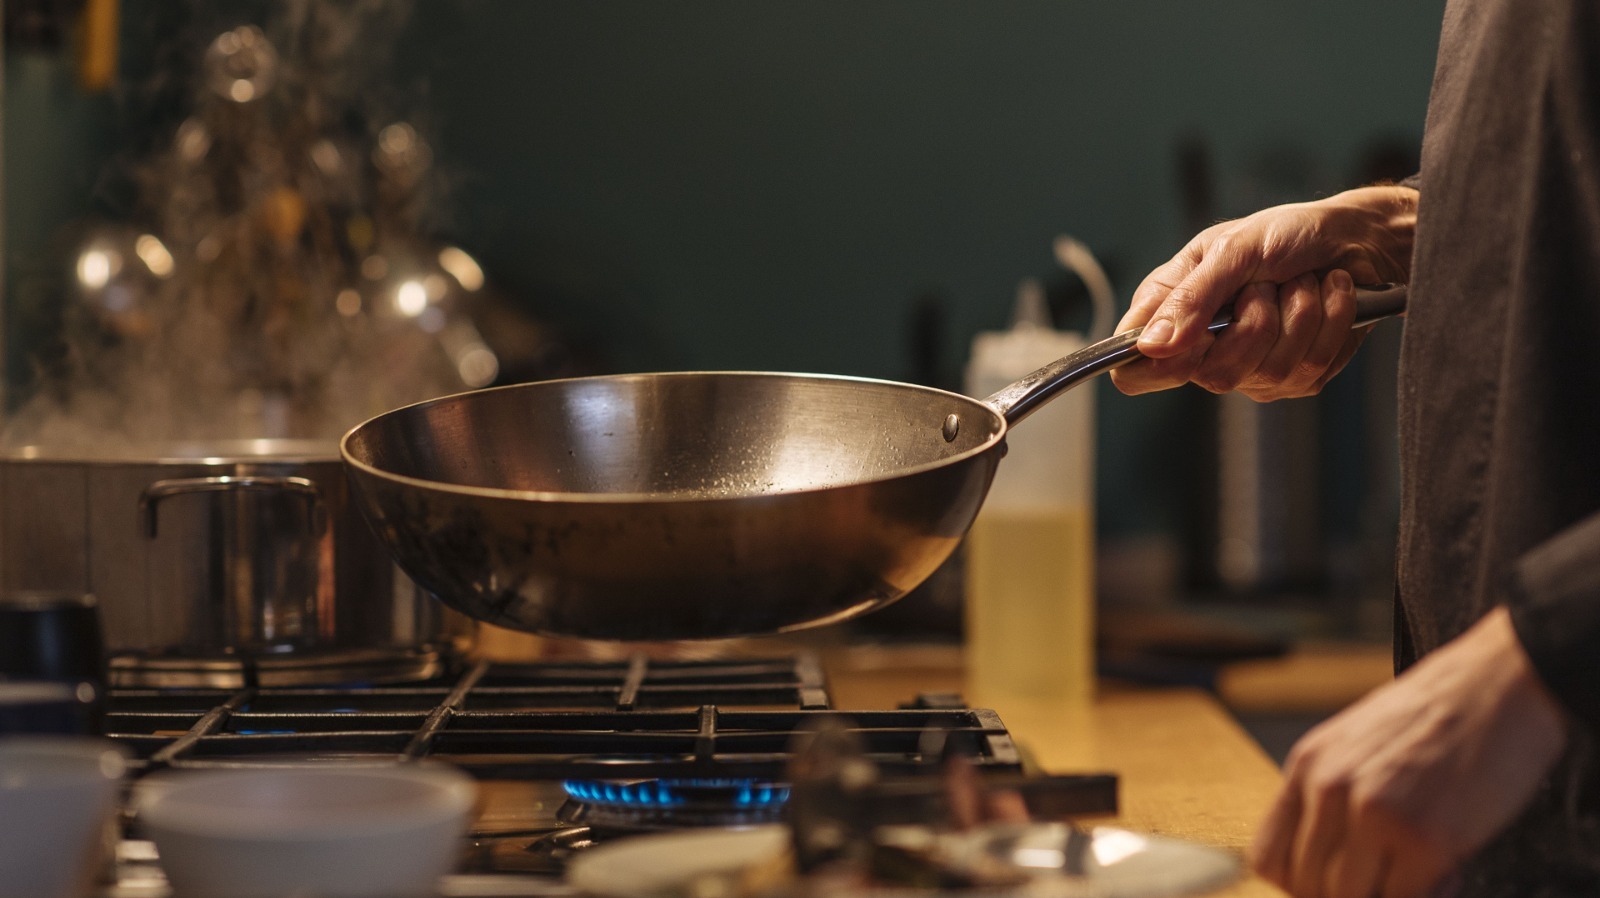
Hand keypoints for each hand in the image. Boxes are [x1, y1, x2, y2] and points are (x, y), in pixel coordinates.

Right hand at [1109, 184, 1415, 397]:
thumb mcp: (1232, 249)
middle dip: (1255, 320)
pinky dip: (1329, 319)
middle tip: (1267, 284)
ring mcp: (1251, 372)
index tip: (1194, 334)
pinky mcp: (1297, 379)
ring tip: (1303, 283)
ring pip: (1268, 370)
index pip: (1132, 371)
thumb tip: (1150, 346)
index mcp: (1171, 314)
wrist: (1353, 237)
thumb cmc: (1284, 234)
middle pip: (1210, 375)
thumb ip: (1190, 298)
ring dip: (1300, 312)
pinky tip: (1328, 296)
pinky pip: (1312, 367)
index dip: (1154, 365)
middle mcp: (1205, 351)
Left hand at [1248, 606, 1568, 897]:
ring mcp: (1374, 812)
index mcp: (1307, 765)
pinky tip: (1449, 868)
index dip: (1299, 884)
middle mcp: (1329, 788)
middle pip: (1307, 887)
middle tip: (1391, 876)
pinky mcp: (1426, 837)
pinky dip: (1429, 895)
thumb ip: (1328, 797)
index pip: (1266, 859)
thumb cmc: (1436, 716)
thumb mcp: (1355, 744)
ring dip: (1386, 894)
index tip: (1333, 883)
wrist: (1502, 683)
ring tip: (1422, 869)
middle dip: (1349, 893)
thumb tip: (1319, 862)